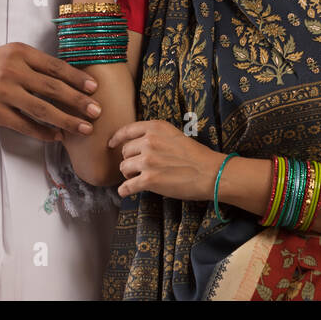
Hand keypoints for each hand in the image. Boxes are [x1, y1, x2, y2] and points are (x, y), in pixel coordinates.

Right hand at [0, 44, 101, 141]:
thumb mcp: (11, 55)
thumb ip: (36, 65)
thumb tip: (69, 81)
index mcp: (21, 53)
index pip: (55, 66)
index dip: (77, 78)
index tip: (94, 87)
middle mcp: (13, 71)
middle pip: (53, 89)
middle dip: (78, 101)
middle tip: (96, 111)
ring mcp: (4, 93)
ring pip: (42, 109)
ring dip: (66, 120)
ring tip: (84, 128)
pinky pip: (25, 125)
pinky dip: (43, 132)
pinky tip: (57, 137)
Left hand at [108, 119, 222, 200]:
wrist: (210, 172)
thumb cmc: (196, 155)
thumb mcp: (174, 135)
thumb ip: (155, 135)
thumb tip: (138, 144)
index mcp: (156, 127)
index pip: (127, 130)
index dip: (116, 138)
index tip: (111, 144)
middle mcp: (149, 141)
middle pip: (124, 151)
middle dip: (129, 160)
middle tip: (137, 168)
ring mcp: (148, 161)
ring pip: (123, 168)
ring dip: (128, 174)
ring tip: (137, 178)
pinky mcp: (149, 180)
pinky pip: (127, 186)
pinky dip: (124, 190)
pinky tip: (126, 192)